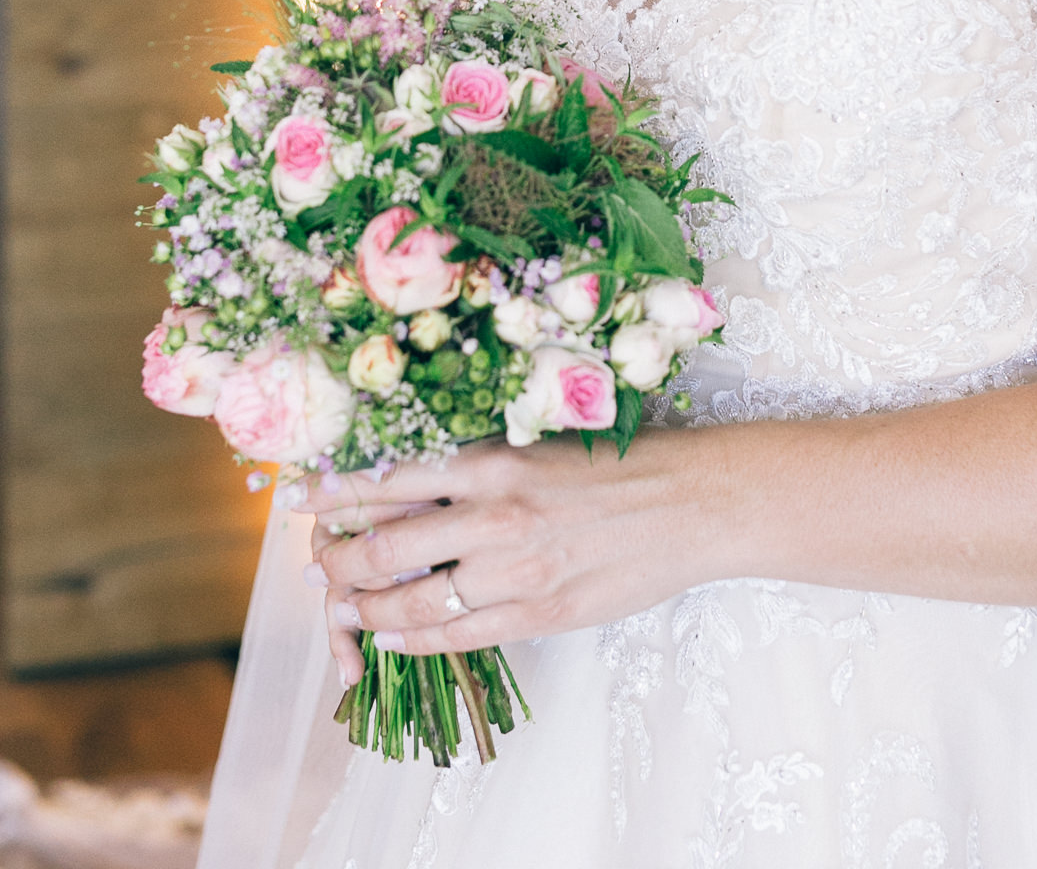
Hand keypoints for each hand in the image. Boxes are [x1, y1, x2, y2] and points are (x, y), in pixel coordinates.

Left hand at [304, 430, 712, 682]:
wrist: (691, 501)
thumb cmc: (617, 462)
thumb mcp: (537, 440)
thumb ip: (475, 463)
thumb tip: (406, 479)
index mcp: (491, 459)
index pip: (387, 476)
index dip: (334, 491)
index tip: (298, 497)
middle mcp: (493, 514)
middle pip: (382, 544)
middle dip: (335, 558)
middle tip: (315, 562)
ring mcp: (514, 570)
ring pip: (410, 600)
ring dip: (365, 607)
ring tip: (344, 607)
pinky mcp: (539, 613)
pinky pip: (455, 637)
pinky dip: (412, 642)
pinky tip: (392, 639)